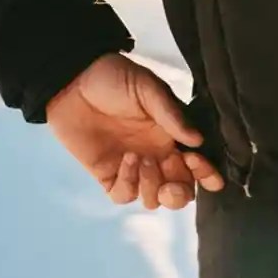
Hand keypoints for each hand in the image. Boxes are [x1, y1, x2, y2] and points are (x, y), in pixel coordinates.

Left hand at [46, 53, 224, 209]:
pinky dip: (129, 184)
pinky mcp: (107, 175)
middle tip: (170, 171)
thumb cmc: (114, 78)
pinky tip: (125, 160)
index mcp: (172, 137)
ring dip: (153, 187)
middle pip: (179, 192)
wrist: (71, 81)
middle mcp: (157, 156)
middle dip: (180, 192)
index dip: (205, 174)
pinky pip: (123, 195)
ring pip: (153, 199)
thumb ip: (172, 115)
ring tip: (142, 159)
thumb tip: (198, 141)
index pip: (198, 166)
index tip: (196, 162)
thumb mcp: (148, 88)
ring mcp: (133, 169)